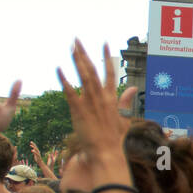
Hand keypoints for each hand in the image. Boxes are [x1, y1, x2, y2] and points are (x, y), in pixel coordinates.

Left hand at [56, 41, 137, 176]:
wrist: (106, 152)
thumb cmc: (114, 138)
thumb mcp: (124, 118)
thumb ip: (126, 101)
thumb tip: (133, 89)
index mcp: (112, 99)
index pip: (110, 73)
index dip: (108, 58)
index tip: (105, 44)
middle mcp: (102, 97)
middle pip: (92, 70)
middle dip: (84, 53)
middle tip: (76, 40)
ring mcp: (90, 103)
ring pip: (83, 76)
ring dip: (76, 61)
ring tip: (70, 47)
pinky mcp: (79, 110)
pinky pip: (70, 92)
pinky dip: (64, 80)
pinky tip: (58, 69)